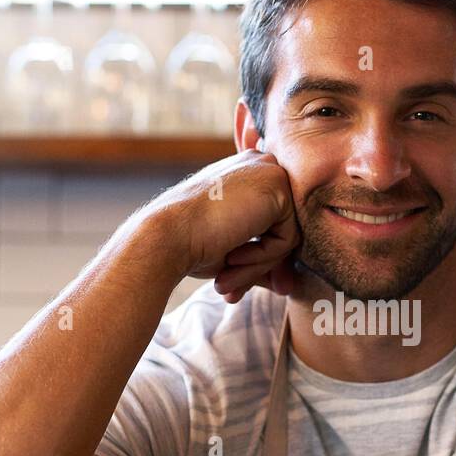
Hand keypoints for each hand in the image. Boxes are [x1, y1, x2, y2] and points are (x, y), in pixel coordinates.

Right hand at [157, 148, 300, 302]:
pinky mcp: (278, 188)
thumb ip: (261, 258)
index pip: (272, 218)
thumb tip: (286, 285)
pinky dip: (263, 259)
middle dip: (262, 265)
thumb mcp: (232, 250)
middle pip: (282, 227)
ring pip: (286, 236)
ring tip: (226, 280)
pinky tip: (232, 258)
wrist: (167, 236)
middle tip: (234, 292)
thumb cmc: (190, 244)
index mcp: (246, 171)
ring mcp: (271, 172)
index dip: (260, 256)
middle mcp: (260, 164)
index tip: (244, 284)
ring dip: (258, 266)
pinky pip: (287, 239)